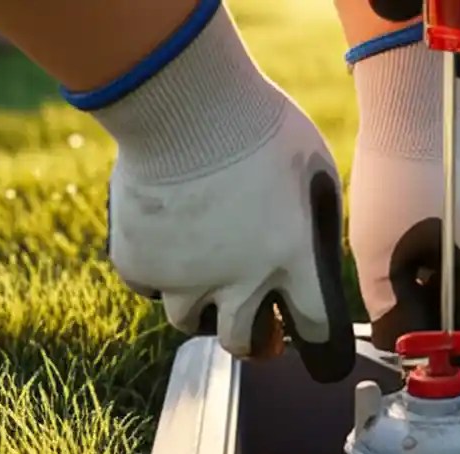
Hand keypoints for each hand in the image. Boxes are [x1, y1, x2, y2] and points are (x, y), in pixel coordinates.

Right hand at [90, 5, 354, 381]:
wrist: (181, 99)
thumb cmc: (258, 124)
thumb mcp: (313, 170)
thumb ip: (313, 222)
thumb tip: (310, 252)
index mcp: (292, 257)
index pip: (317, 329)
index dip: (321, 344)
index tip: (319, 349)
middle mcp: (240, 280)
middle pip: (244, 345)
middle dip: (254, 342)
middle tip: (257, 330)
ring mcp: (184, 277)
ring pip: (188, 322)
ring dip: (201, 307)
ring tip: (205, 276)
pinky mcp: (138, 263)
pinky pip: (148, 287)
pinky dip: (158, 273)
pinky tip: (165, 240)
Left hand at [348, 131, 459, 351]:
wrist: (417, 112)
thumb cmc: (399, 183)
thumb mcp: (378, 258)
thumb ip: (390, 311)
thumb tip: (399, 342)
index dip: (445, 346)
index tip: (412, 339)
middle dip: (442, 322)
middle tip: (402, 308)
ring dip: (439, 296)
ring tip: (402, 276)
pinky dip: (444, 272)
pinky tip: (411, 251)